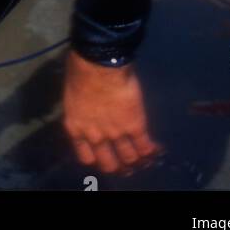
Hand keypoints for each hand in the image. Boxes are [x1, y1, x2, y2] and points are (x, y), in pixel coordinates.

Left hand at [62, 49, 161, 174]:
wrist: (98, 63)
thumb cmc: (80, 67)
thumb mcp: (74, 91)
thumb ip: (82, 105)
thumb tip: (88, 101)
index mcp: (76, 127)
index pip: (86, 156)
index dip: (97, 158)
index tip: (103, 154)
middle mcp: (95, 136)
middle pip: (108, 164)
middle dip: (118, 166)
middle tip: (125, 165)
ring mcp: (116, 133)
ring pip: (129, 158)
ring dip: (136, 159)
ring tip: (143, 158)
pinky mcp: (135, 125)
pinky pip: (144, 145)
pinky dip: (151, 149)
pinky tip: (156, 148)